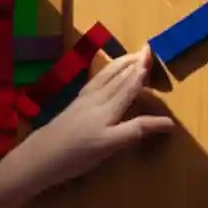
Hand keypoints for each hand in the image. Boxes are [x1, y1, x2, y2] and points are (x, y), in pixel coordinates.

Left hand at [2, 47, 174, 194]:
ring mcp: (83, 101)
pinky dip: (104, 73)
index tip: (151, 53)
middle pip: (118, 77)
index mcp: (108, 107)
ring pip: (105, 77)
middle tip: (145, 50)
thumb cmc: (77, 155)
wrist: (38, 157)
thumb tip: (169, 122)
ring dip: (120, 65)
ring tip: (130, 57)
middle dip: (133, 63)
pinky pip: (94, 82)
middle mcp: (97, 99)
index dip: (142, 70)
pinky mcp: (74, 105)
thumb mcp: (110, 145)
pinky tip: (104, 75)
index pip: (130, 85)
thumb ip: (137, 130)